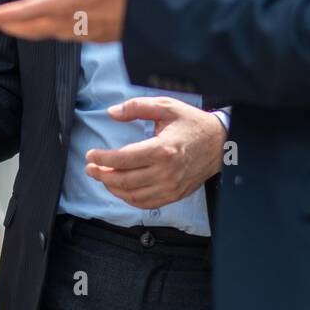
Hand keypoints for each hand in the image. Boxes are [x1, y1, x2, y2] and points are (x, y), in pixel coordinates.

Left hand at [0, 0, 142, 41]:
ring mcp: (83, 31)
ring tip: (26, 11)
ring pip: (49, 31)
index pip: (25, 13)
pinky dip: (54, 23)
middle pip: (33, 28)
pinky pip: (66, 31)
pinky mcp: (96, 34)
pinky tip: (61, 11)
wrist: (157, 15)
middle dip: (13, 25)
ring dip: (32, 24)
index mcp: (65, 6)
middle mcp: (70, 23)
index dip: (3, 15)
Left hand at [85, 97, 225, 209]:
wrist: (219, 143)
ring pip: (132, 195)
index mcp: (162, 149)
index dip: (102, 159)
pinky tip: (121, 189)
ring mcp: (170, 186)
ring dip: (112, 188)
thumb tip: (112, 113)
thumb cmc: (192, 123)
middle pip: (124, 180)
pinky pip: (146, 203)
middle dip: (101, 175)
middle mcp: (166, 172)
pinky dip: (129, 199)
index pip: (123, 159)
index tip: (91, 155)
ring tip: (103, 178)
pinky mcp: (174, 195)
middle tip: (90, 168)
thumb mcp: (166, 106)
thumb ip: (137, 107)